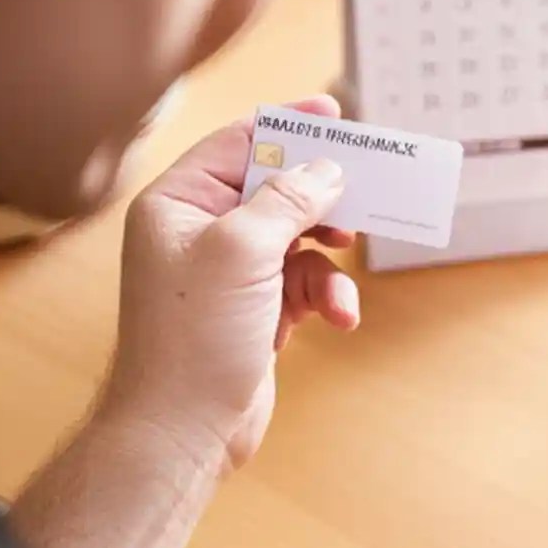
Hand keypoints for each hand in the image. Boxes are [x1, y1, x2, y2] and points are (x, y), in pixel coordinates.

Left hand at [99, 96, 356, 471]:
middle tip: (368, 195)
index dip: (289, 127)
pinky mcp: (257, 309)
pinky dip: (325, 296)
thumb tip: (326, 170)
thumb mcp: (242, 252)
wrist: (182, 432)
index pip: (239, 144)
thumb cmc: (193, 339)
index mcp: (180, 203)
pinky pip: (305, 283)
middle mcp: (202, 231)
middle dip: (322, 200)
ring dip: (328, 263)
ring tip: (337, 287)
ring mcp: (231, 272)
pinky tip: (337, 318)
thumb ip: (288, 201)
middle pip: (277, 190)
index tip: (336, 115)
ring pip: (301, 241)